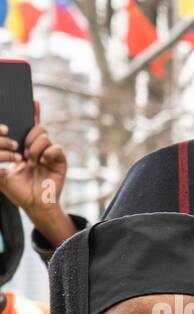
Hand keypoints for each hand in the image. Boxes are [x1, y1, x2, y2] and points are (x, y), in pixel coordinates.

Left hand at [0, 102, 73, 245]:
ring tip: (31, 160)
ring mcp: (50, 154)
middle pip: (38, 127)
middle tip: (23, 151)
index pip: (28, 125)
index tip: (32, 100)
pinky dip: (47, 152)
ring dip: (35, 146)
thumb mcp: (1, 171)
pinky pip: (56, 148)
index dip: (32, 112)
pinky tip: (42, 161)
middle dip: (29, 134)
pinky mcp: (60, 161)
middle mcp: (39, 148)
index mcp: (26, 147)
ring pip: (44, 135)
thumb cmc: (17, 189)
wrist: (33, 205)